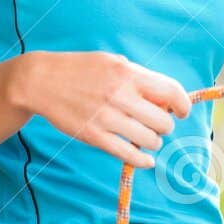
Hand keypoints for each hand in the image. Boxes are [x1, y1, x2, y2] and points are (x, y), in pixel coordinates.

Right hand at [14, 50, 191, 169]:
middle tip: (155, 124)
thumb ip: (139, 78)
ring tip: (145, 138)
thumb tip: (167, 99)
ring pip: (150, 140)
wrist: (41, 81)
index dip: (183, 105)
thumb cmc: (81, 70)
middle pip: (163, 121)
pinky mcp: (94, 135)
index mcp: (127, 73)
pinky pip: (129, 155)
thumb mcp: (112, 62)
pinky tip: (145, 159)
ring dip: (153, 142)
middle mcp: (120, 95)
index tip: (181, 112)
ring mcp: (107, 117)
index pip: (171, 92)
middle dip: (165, 125)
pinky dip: (142, 161)